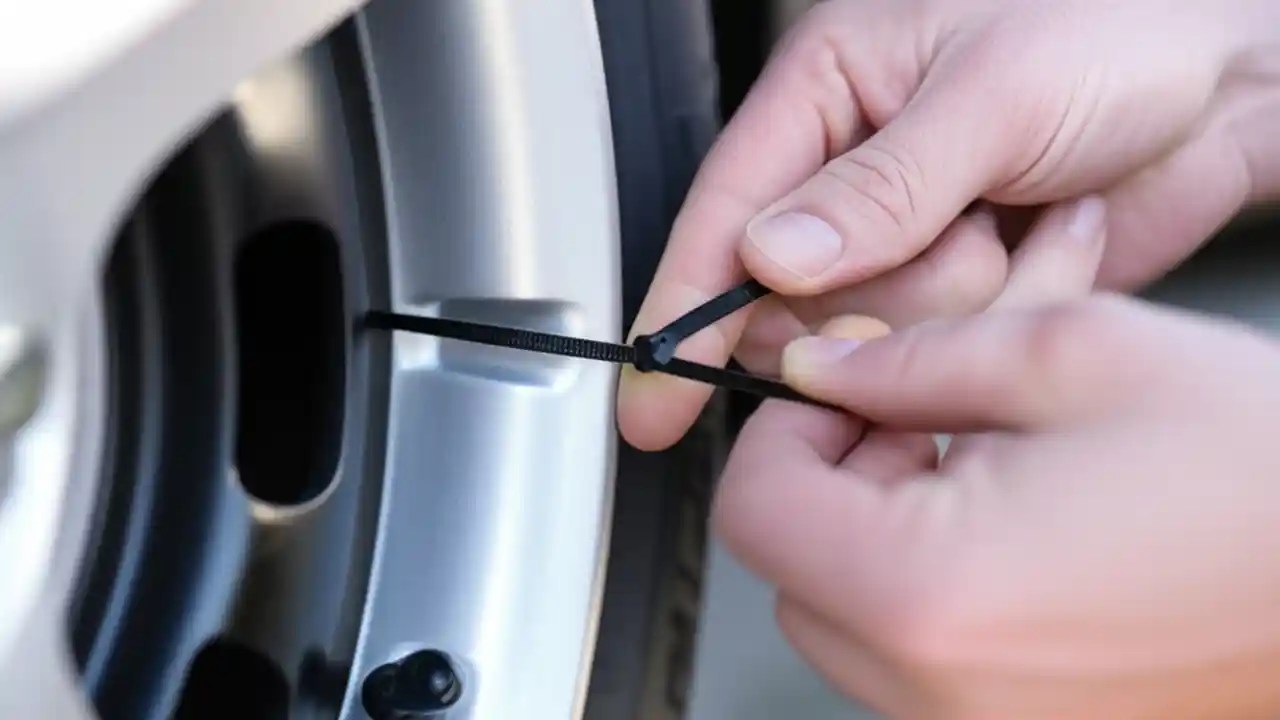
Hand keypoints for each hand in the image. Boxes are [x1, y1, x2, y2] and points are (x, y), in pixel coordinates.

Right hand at [619, 0, 1279, 450]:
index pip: (722, 212)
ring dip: (946, 301)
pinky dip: (990, 318)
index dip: (684, 306)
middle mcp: (851, 174)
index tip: (655, 390)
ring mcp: (906, 240)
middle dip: (861, 297)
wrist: (1233, 82)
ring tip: (1011, 223)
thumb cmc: (1120, 27)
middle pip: (786, 297)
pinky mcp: (960, 291)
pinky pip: (934, 350)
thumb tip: (770, 260)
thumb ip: (876, 189)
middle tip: (946, 241)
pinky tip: (1037, 245)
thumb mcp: (990, 93)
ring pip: (864, 334)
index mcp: (827, 93)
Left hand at [716, 295, 1279, 716]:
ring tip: (987, 465)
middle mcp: (940, 687)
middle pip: (794, 571)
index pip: (755, 512)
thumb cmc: (1258, 471)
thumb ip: (912, 361)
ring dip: (884, 530)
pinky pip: (924, 659)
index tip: (837, 390)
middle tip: (919, 419)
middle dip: (836, 477)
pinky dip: (937, 586)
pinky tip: (1020, 525)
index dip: (782, 430)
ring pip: (852, 619)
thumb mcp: (1072, 355)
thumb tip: (820, 368)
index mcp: (928, 590)